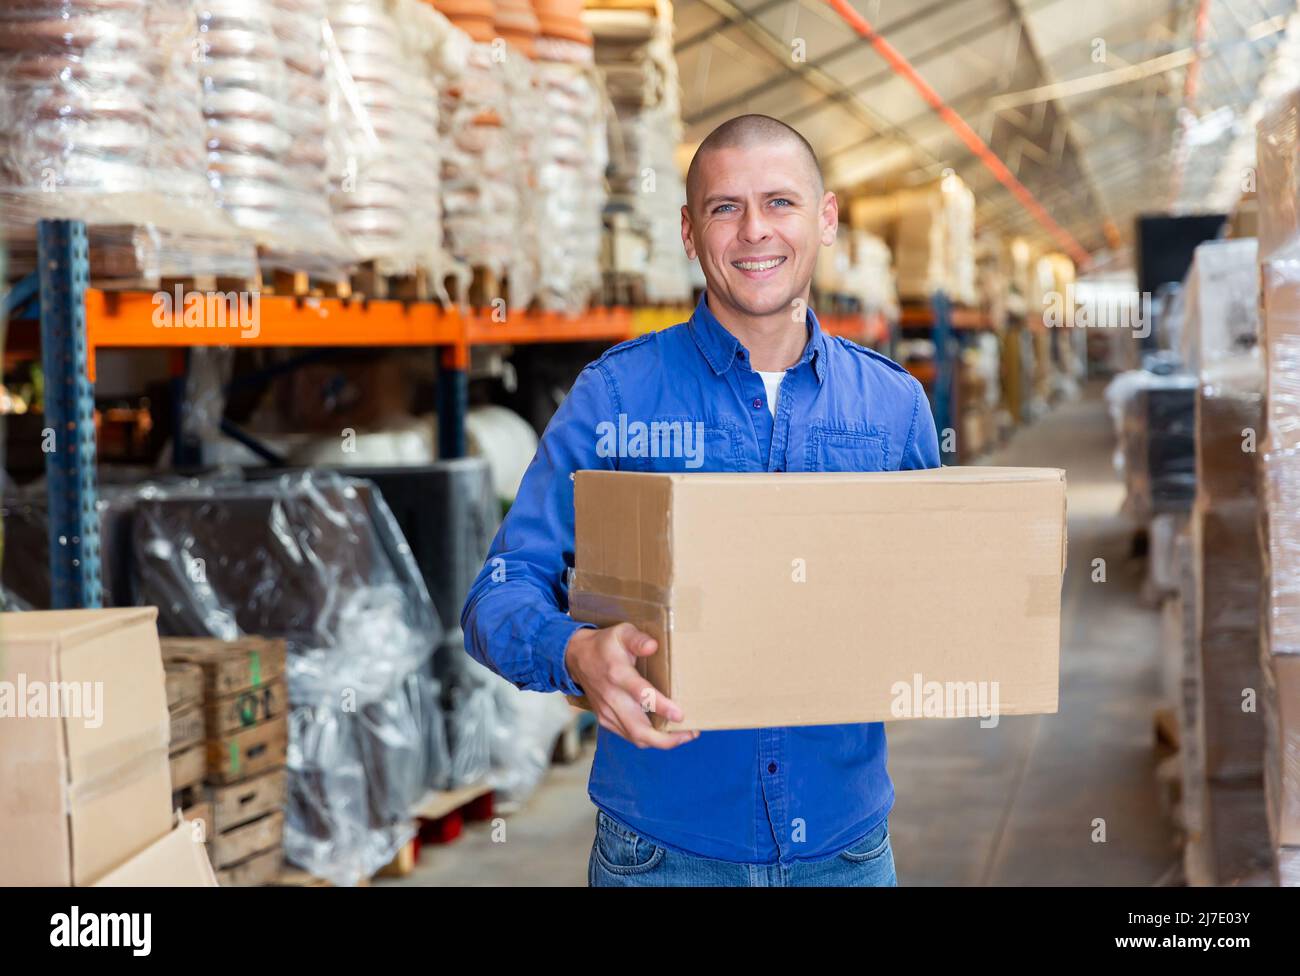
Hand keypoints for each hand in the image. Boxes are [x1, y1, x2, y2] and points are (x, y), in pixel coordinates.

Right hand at [564, 623, 698, 748]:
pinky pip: (630, 736)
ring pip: (636, 738)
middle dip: (667, 739)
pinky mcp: (606, 720)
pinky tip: (665, 732)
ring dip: (661, 741)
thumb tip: (653, 646)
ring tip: (684, 734)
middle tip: (691, 733)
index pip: (640, 694)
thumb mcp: (621, 632)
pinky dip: (649, 738)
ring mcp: (607, 712)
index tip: (680, 715)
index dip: (661, 706)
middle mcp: (612, 698)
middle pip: (639, 730)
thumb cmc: (605, 645)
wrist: (576, 658)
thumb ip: (637, 639)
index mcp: (617, 674)